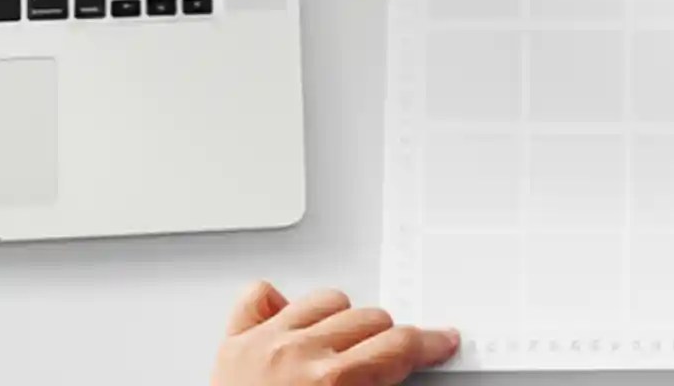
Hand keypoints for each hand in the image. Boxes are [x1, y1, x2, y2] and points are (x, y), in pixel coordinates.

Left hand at [211, 281, 459, 385]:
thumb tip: (401, 375)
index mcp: (332, 382)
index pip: (399, 345)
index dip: (429, 343)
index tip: (439, 342)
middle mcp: (298, 354)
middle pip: (370, 318)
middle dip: (387, 338)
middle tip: (386, 361)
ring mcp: (264, 344)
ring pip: (327, 299)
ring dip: (342, 320)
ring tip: (342, 345)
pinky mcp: (234, 343)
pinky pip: (260, 296)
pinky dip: (278, 306)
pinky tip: (292, 324)